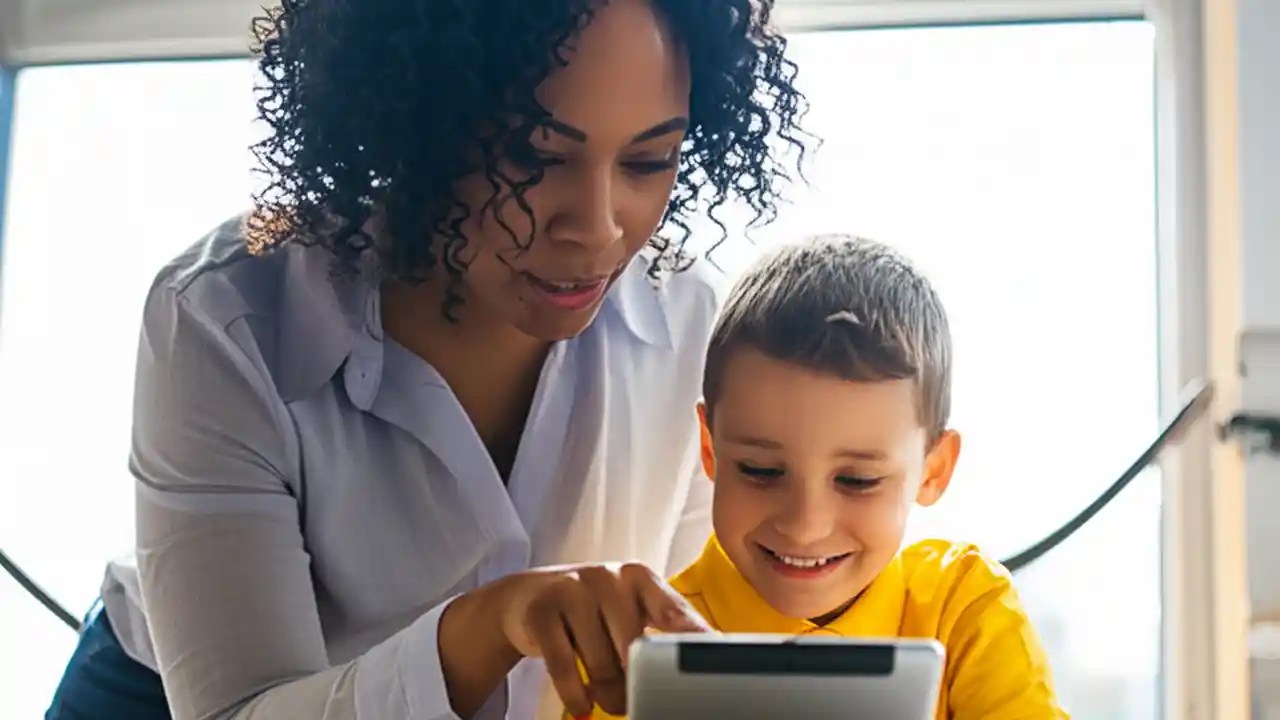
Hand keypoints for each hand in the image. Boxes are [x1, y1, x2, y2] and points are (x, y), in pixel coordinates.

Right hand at [495, 562, 711, 716]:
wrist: (527, 596)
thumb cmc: (591, 612)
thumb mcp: (626, 612)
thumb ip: (657, 635)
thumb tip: (684, 677)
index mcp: (640, 578)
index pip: (675, 614)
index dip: (694, 640)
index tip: (709, 662)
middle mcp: (609, 577)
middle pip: (636, 648)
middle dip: (637, 684)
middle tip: (634, 702)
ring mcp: (573, 589)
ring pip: (601, 662)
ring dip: (607, 693)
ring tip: (606, 699)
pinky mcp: (543, 609)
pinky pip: (565, 666)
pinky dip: (575, 694)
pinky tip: (581, 705)